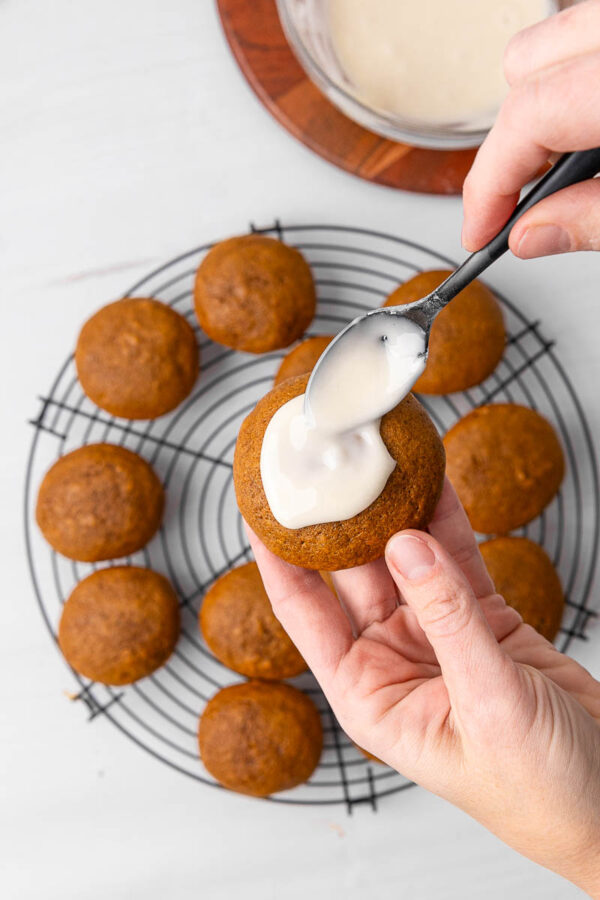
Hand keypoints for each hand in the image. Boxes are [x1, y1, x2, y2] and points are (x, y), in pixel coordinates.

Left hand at [247, 480, 599, 896]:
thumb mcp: (486, 703)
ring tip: (375, 454)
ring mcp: (436, 633)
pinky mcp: (481, 618)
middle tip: (322, 462)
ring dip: (394, 509)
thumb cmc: (535, 787)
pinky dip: (447, 520)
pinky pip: (457, 558)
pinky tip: (433, 479)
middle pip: (352, 573)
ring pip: (406, 557)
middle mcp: (392, 657)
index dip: (277, 557)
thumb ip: (448, 619)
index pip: (303, 612)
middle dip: (338, 519)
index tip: (258, 505)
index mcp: (368, 692)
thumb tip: (406, 543)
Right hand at [462, 0, 599, 258]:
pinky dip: (573, 79)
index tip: (480, 233)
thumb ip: (597, 220)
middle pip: (525, 67)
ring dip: (539, 102)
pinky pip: (586, 36)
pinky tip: (588, 127)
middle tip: (516, 205)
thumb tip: (531, 236)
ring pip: (552, 40)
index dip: (489, 184)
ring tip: (558, 163)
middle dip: (510, 142)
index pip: (529, 116)